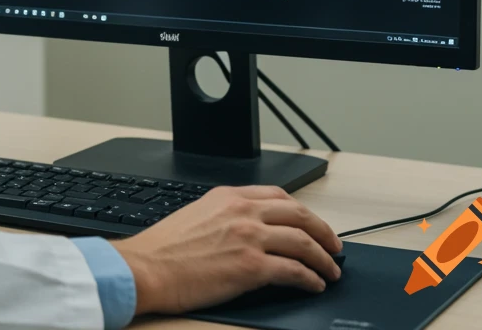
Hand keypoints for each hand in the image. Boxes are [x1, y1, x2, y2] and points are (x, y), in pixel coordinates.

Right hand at [114, 185, 342, 314]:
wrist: (147, 268)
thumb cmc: (162, 249)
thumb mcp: (195, 215)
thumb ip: (224, 216)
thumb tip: (249, 230)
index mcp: (228, 197)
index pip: (278, 196)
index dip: (303, 212)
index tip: (311, 224)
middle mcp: (242, 212)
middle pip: (300, 215)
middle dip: (324, 232)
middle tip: (335, 247)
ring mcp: (249, 238)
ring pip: (304, 242)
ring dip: (324, 259)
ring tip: (332, 271)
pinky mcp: (253, 267)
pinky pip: (295, 271)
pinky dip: (311, 278)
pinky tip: (315, 285)